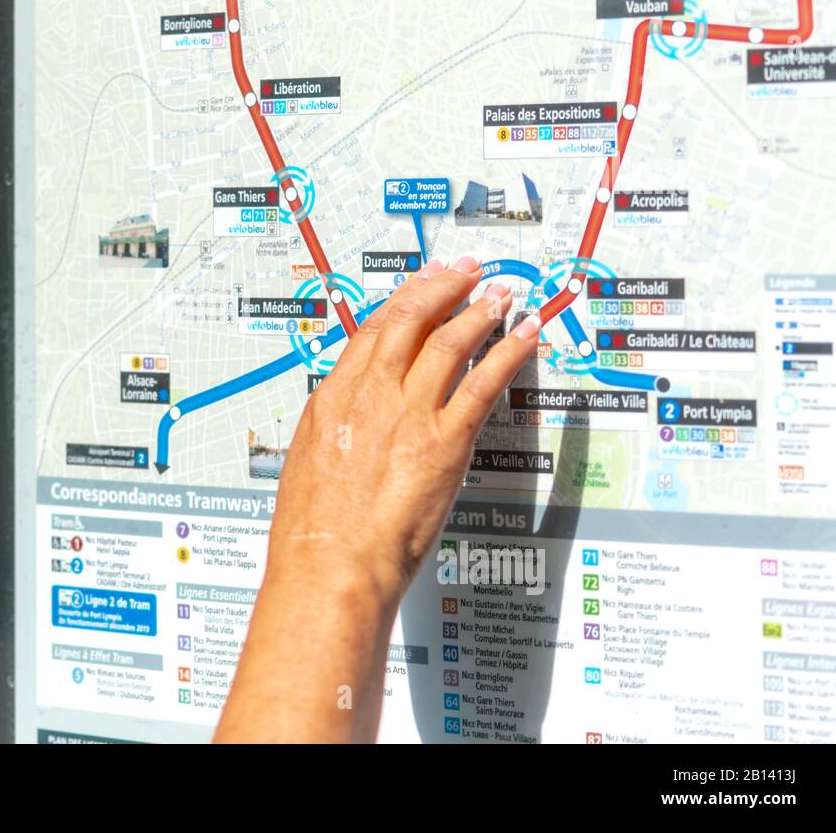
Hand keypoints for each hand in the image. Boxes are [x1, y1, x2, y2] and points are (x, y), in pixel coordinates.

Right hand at [267, 255, 540, 599]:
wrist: (330, 565)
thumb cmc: (313, 531)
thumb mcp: (309, 463)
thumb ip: (336, 429)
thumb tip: (351, 419)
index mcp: (333, 398)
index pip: (373, 330)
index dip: (404, 298)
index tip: (423, 282)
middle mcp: (371, 395)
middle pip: (411, 321)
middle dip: (442, 287)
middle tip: (466, 271)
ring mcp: (409, 415)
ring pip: (450, 343)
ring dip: (480, 311)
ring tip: (500, 294)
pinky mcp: (445, 443)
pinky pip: (484, 384)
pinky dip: (509, 353)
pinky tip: (526, 335)